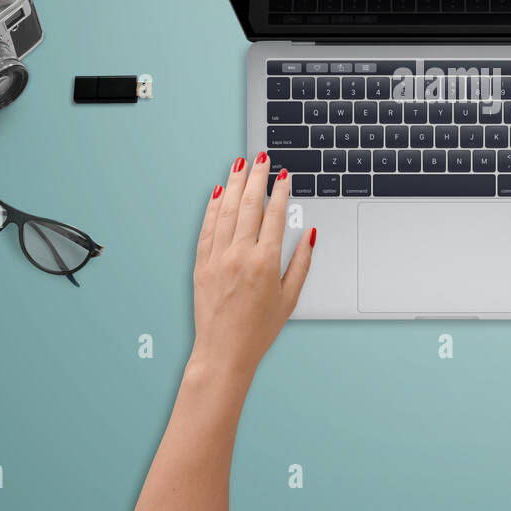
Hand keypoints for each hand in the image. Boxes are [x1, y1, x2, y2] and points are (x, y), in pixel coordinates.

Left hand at [190, 151, 314, 376]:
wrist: (224, 352)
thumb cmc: (259, 330)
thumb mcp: (290, 297)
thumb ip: (302, 262)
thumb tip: (309, 233)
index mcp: (265, 263)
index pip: (274, 215)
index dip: (280, 191)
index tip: (284, 175)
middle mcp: (239, 255)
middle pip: (249, 204)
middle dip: (256, 177)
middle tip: (261, 158)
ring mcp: (217, 258)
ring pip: (225, 210)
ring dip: (233, 184)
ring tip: (239, 165)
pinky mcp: (200, 264)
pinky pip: (207, 227)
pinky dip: (212, 207)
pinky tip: (218, 192)